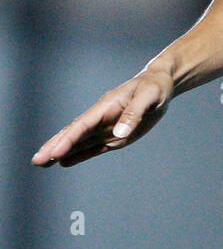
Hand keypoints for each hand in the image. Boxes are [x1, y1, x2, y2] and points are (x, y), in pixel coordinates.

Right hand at [32, 67, 174, 167]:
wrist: (161, 85)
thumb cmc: (155, 87)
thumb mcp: (148, 97)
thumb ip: (133, 114)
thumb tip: (119, 134)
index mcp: (105, 107)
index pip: (82, 126)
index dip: (67, 140)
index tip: (53, 153)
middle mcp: (101, 118)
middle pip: (74, 134)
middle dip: (54, 147)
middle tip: (36, 161)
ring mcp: (107, 128)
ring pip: (80, 142)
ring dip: (62, 152)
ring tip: (42, 163)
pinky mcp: (116, 136)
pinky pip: (94, 148)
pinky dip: (79, 155)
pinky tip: (64, 162)